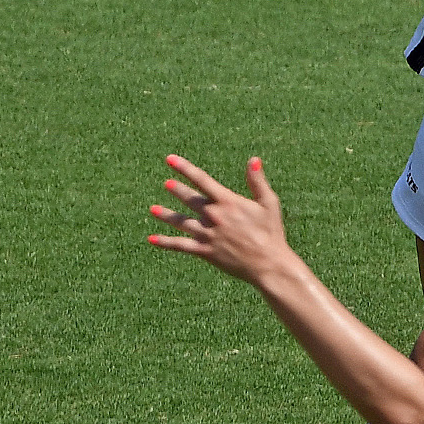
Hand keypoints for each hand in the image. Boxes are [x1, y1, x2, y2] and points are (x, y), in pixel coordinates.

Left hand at [149, 154, 294, 286]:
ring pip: (181, 222)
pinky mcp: (205, 252)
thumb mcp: (269, 203)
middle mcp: (214, 216)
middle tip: (167, 184)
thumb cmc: (271, 232)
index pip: (202, 180)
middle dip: (177, 190)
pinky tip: (152, 239)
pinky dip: (165, 243)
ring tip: (153, 209)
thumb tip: (253, 159)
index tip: (170, 159)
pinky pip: (180, 246)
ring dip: (166, 215)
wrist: (268, 263)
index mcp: (228, 202)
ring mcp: (207, 235)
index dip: (184, 168)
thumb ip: (257, 181)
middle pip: (190, 200)